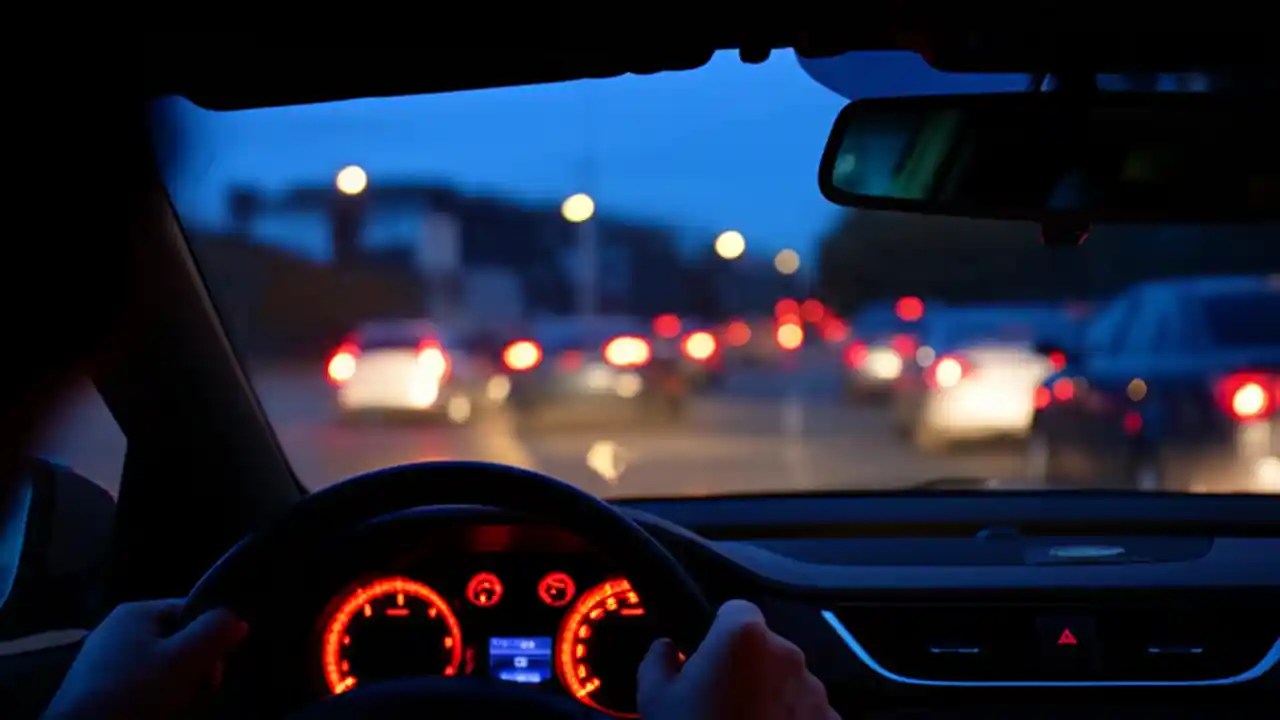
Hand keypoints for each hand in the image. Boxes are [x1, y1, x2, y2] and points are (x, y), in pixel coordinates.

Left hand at [44, 599, 247, 719]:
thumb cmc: (135, 691)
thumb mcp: (185, 659)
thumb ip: (216, 632)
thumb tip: (237, 619)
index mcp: (135, 611)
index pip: (190, 611)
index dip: (210, 637)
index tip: (215, 666)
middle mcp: (116, 629)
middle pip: (177, 640)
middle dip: (193, 666)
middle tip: (195, 690)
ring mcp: (103, 660)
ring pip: (160, 667)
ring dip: (175, 686)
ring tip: (174, 705)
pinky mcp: (96, 689)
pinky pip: (139, 685)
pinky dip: (152, 698)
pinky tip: (154, 712)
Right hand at [638, 599, 838, 719]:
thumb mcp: (654, 698)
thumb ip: (659, 659)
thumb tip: (667, 648)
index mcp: (743, 637)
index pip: (736, 610)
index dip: (718, 631)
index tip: (706, 659)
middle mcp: (787, 654)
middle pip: (764, 648)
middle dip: (745, 669)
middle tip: (719, 703)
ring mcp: (815, 691)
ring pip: (787, 682)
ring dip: (770, 697)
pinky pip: (806, 713)